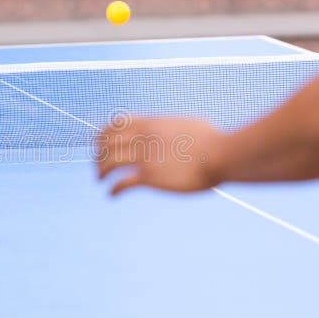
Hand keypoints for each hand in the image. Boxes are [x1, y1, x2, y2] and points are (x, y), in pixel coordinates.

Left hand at [95, 115, 225, 194]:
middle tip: (98, 164)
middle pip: (107, 142)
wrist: (220, 153)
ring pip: (110, 162)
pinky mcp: (150, 176)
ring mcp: (145, 156)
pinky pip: (122, 182)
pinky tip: (111, 195)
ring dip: (101, 171)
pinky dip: (113, 189)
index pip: (115, 123)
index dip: (102, 133)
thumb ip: (174, 127)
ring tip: (99, 179)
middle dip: (98, 153)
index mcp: (150, 123)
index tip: (98, 142)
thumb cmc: (212, 140)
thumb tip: (177, 129)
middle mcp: (143, 137)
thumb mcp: (187, 125)